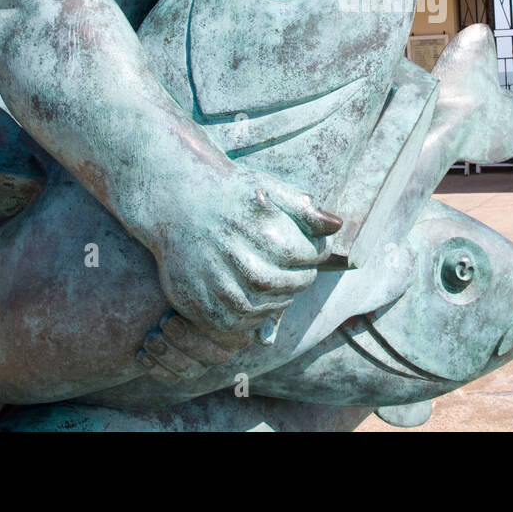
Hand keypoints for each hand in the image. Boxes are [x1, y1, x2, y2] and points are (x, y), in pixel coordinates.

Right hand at [141, 160, 340, 335]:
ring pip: (260, 309)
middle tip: (299, 273)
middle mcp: (237, 258)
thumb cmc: (229, 193)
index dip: (317, 254)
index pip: (309, 256)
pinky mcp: (195, 299)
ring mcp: (213, 282)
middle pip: (288, 285)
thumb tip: (336, 225)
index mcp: (262, 229)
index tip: (313, 250)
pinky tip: (256, 303)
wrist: (175, 199)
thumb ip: (304, 209)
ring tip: (280, 290)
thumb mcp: (269, 188)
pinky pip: (230, 323)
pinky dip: (248, 320)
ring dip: (278, 303)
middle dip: (300, 281)